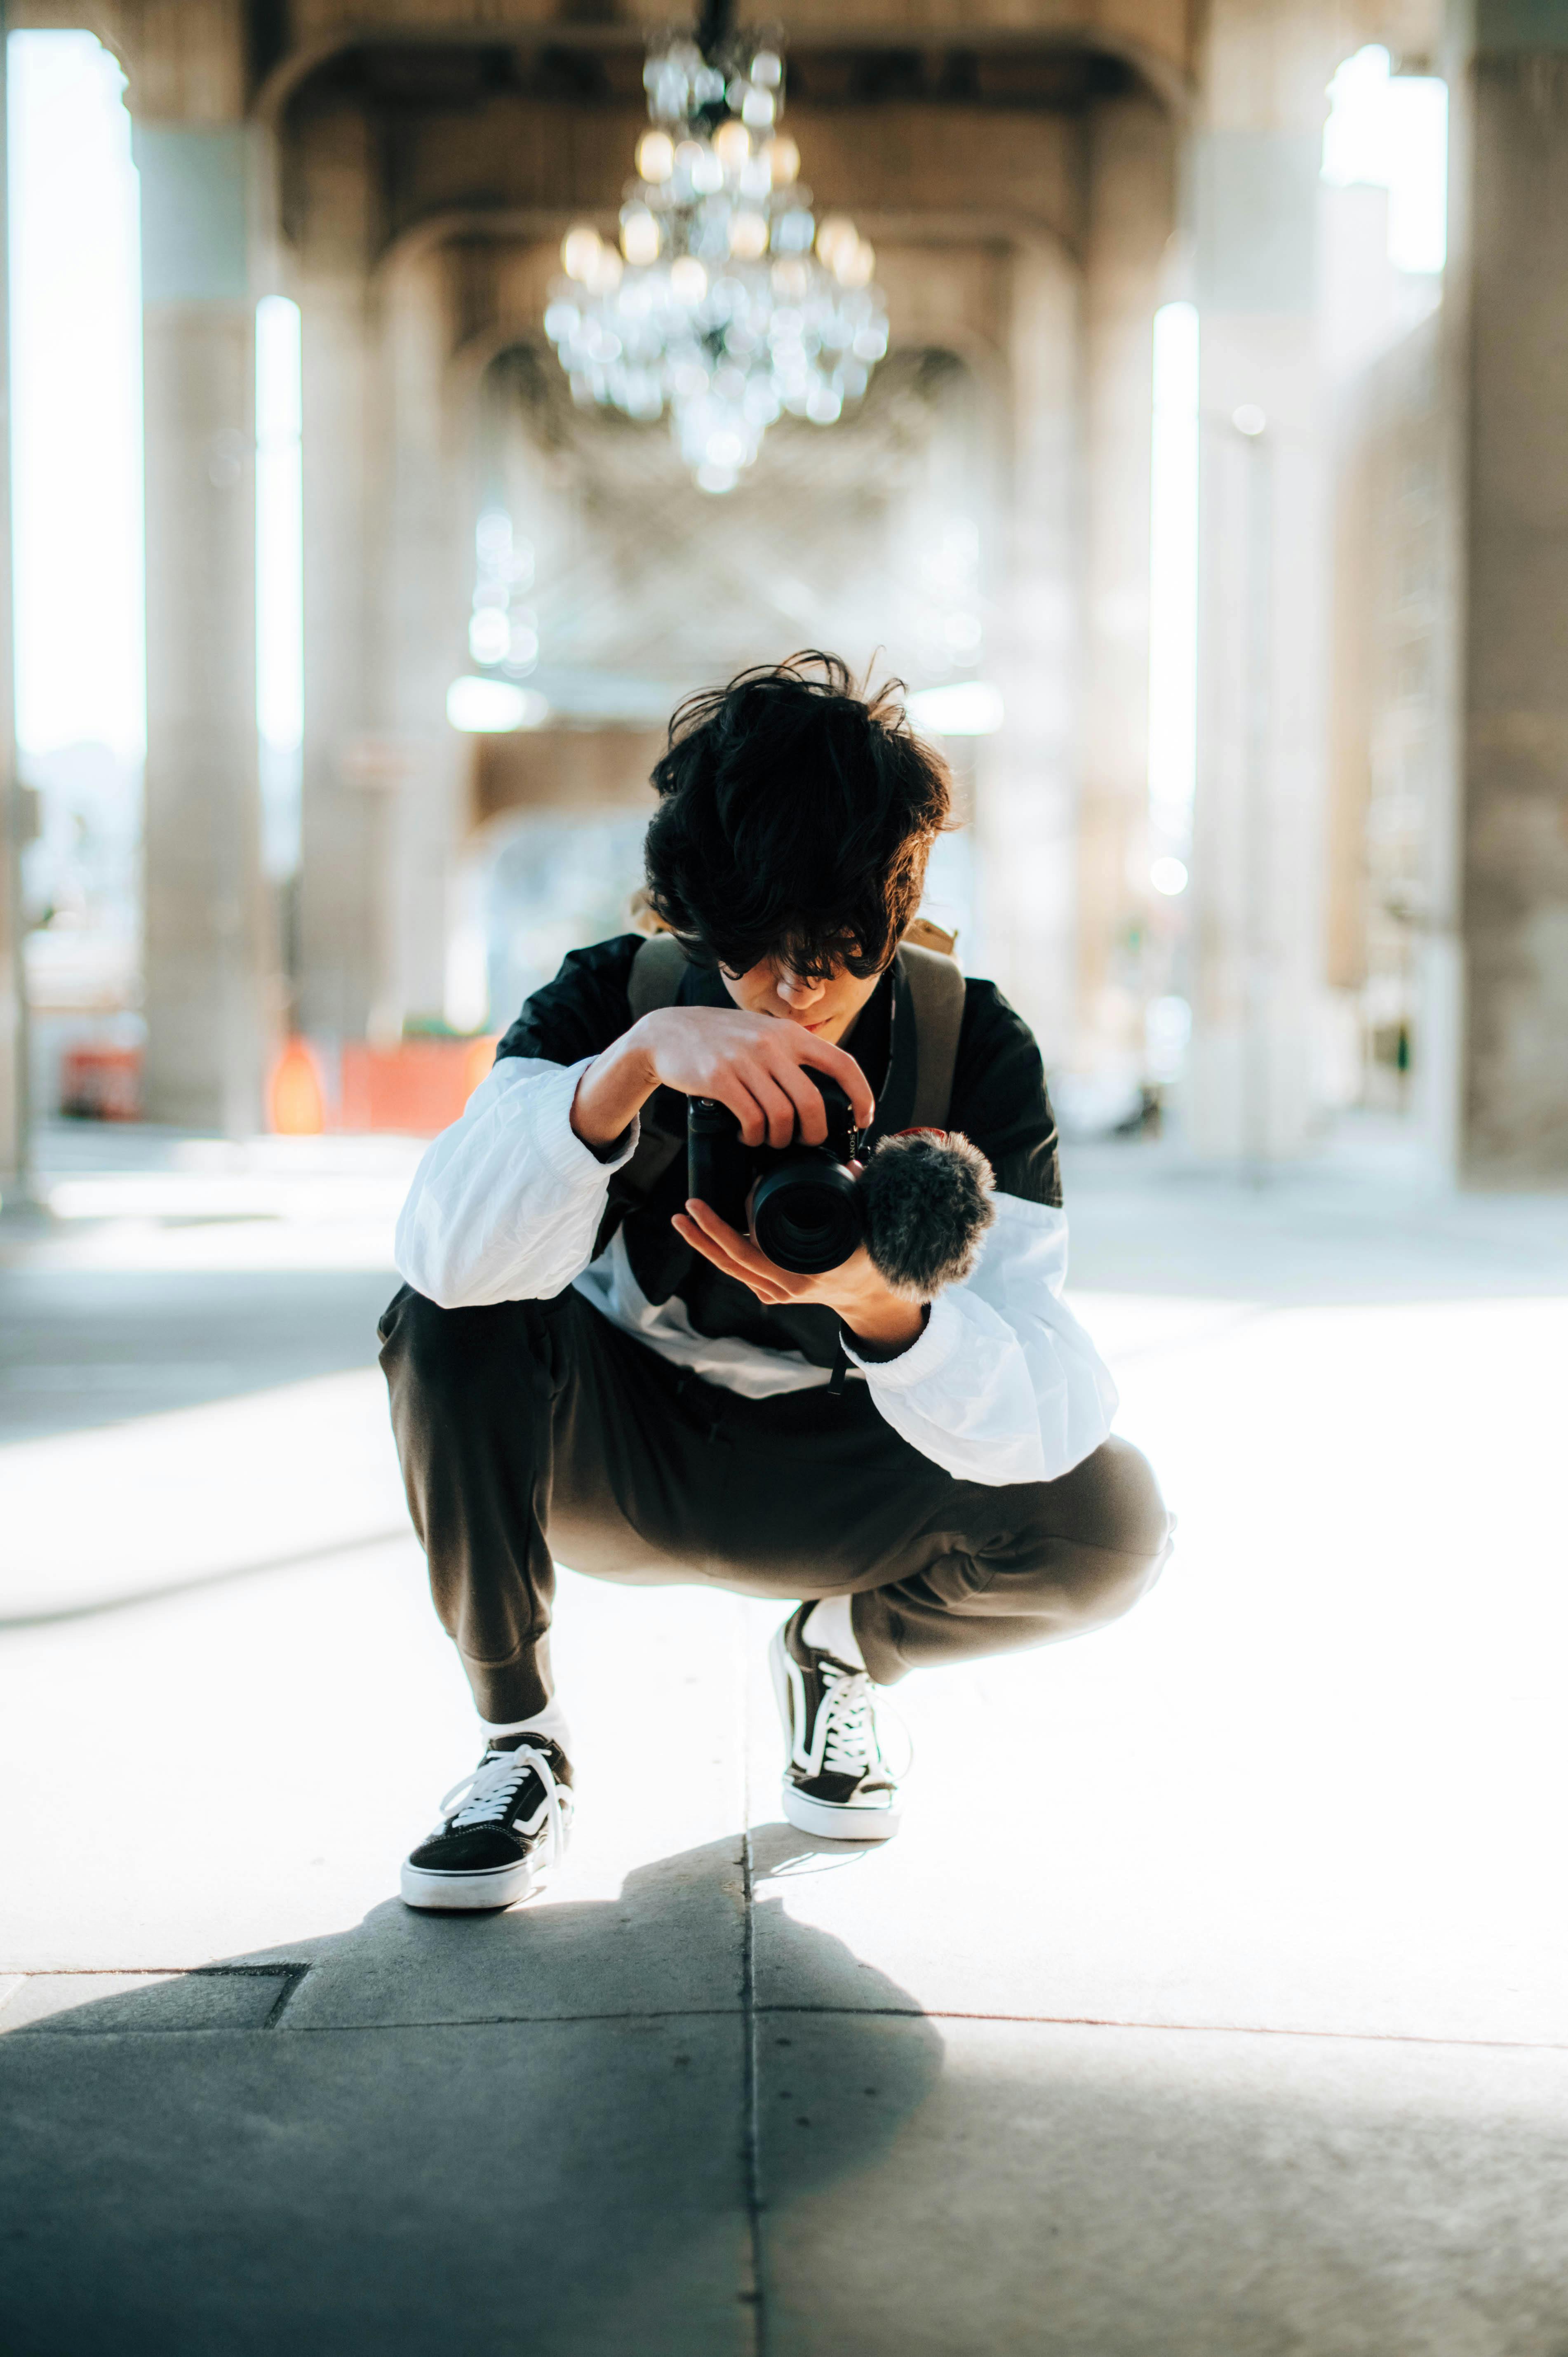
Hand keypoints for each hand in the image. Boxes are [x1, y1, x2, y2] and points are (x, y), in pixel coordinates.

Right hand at [573, 1004, 874, 1152]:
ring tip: (769, 1140)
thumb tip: (828, 1087)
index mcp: (790, 1033)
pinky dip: (754, 1136)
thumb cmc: (721, 1038)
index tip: (864, 1118)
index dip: (861, 1095)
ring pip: (781, 1116)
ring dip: (779, 1139)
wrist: (667, 1031)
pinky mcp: (719, 1079)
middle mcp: (771, 1044)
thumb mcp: (763, 1032)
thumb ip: (793, 1053)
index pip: (842, 1063)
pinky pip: (751, 1120)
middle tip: (805, 1142)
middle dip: (814, 1133)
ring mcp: (745, 1061)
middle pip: (812, 1102)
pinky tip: (748, 1135)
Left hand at [673, 1195, 926, 1356]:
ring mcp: (773, 1293)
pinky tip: (705, 1233)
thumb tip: (853, 1166)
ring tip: (683, 1220)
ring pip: (729, 1268)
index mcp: (799, 1276)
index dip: (720, 1229)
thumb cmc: (866, 1262)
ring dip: (703, 1244)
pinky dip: (720, 1250)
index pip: (748, 1252)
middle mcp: (781, 1289)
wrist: (866, 1296)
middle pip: (730, 1262)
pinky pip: (738, 1270)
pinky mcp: (769, 1291)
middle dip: (702, 1235)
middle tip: (684, 1209)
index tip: (700, 1206)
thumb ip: (858, 1197)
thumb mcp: (866, 1232)